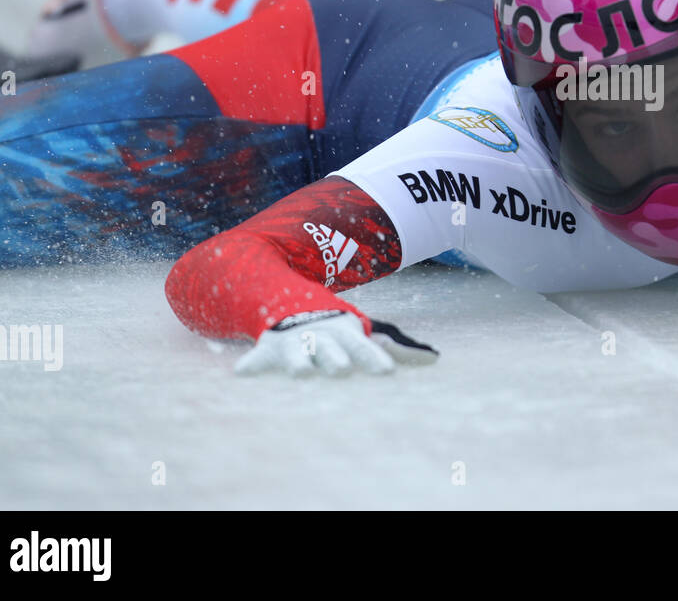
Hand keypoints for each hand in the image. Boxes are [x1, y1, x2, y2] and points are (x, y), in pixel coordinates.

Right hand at [234, 310, 437, 376]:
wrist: (289, 303)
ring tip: (299, 371)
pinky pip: (255, 360)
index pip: (363, 349)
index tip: (386, 374)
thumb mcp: (359, 334)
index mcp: (345, 336)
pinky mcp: (266, 351)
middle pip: (330, 352)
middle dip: (335, 360)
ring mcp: (293, 344)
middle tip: (341, 370)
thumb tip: (435, 360)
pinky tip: (243, 374)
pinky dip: (250, 366)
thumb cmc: (334, 330)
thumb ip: (394, 349)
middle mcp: (320, 339)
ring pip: (295, 355)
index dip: (373, 360)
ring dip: (298, 362)